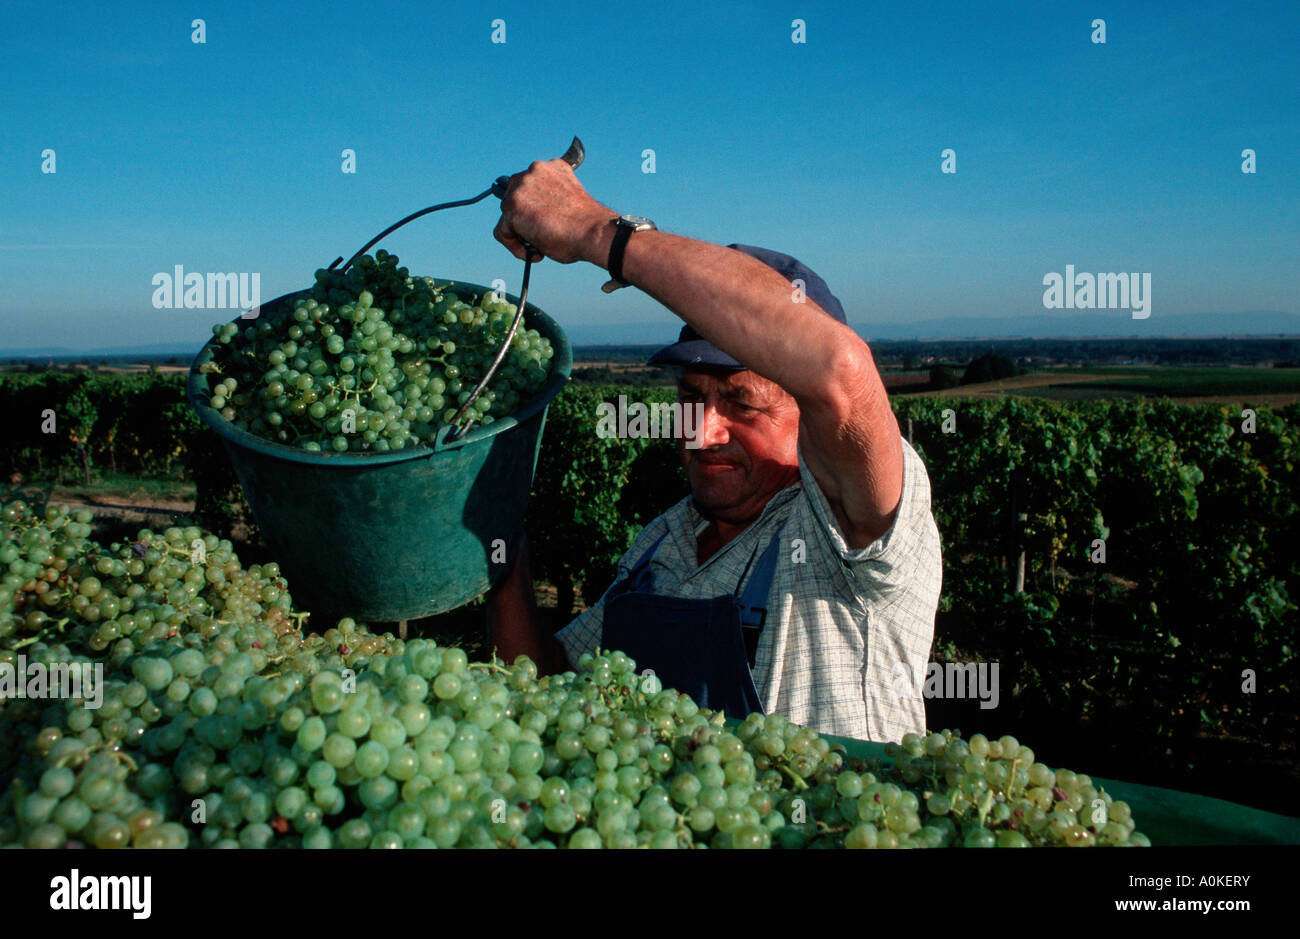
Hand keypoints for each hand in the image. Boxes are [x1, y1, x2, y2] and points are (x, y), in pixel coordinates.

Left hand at [493, 158, 612, 264]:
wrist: (592, 231)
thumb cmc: (586, 225)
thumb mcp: (568, 200)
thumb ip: (550, 201)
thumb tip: (538, 216)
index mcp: (551, 168)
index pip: (530, 186)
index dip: (534, 208)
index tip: (543, 221)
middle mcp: (534, 171)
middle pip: (514, 197)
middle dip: (524, 219)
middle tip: (537, 236)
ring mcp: (521, 186)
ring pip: (507, 214)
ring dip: (519, 233)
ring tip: (538, 247)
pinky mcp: (512, 205)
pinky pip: (502, 230)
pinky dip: (513, 245)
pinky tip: (533, 252)